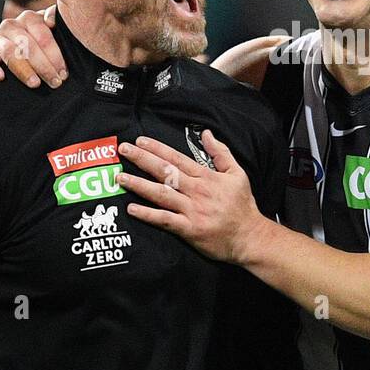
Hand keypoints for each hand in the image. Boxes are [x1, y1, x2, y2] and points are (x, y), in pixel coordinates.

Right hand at [0, 6, 65, 87]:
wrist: (23, 50)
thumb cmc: (44, 43)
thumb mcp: (54, 31)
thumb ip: (56, 20)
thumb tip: (51, 21)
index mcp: (29, 18)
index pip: (42, 35)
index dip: (55, 55)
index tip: (63, 73)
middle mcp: (11, 25)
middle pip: (27, 45)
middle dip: (43, 66)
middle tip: (54, 82)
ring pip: (9, 52)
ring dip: (23, 70)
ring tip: (35, 83)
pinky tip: (0, 77)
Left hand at [117, 131, 266, 262]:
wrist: (249, 236)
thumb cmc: (242, 205)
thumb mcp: (237, 173)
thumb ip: (221, 153)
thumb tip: (207, 134)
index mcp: (206, 176)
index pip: (177, 158)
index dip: (157, 148)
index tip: (140, 141)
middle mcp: (196, 191)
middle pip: (165, 172)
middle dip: (142, 159)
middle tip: (124, 149)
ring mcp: (192, 210)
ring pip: (161, 194)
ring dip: (139, 184)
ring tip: (120, 177)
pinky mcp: (189, 229)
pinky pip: (164, 220)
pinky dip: (148, 214)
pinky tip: (132, 209)